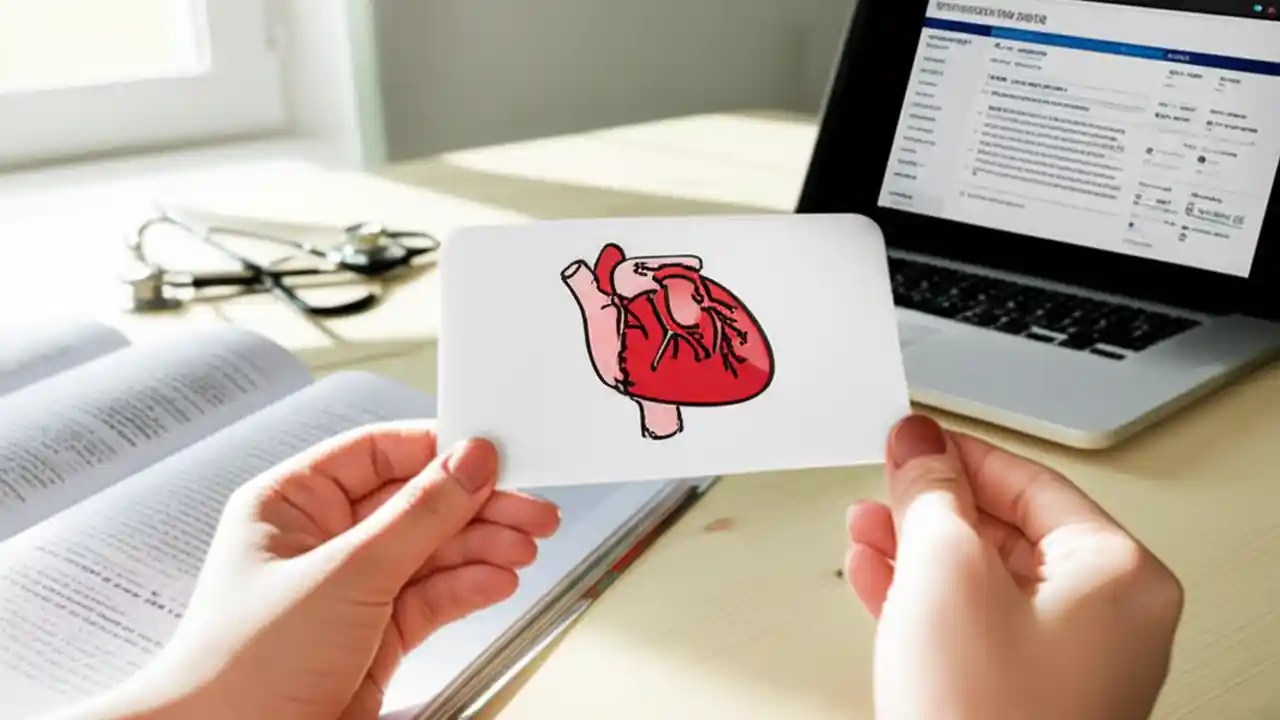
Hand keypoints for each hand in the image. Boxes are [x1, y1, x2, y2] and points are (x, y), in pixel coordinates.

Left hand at [66, 424, 558, 719]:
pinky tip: (497, 580)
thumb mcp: (342, 575)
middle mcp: (322, 541)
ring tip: (523, 545)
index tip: (491, 453)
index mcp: (292, 503)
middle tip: (529, 506)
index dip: (438, 449)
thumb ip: (417, 516)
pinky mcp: (375, 636)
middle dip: (476, 505)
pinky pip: (433, 597)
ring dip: (482, 547)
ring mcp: (351, 589)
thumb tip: (468, 462)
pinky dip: (470, 588)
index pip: (379, 453)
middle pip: (417, 503)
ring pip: (432, 551)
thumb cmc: (240, 670)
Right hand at [845, 415, 1182, 719]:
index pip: (1033, 482)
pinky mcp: (1020, 697)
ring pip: (982, 577)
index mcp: (1118, 575)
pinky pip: (970, 623)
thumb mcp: (946, 570)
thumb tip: (919, 443)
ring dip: (918, 546)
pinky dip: (922, 595)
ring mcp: (1066, 664)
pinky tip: (877, 574)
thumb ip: (930, 493)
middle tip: (884, 480)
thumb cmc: (988, 718)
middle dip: (932, 504)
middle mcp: (1106, 618)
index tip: (910, 436)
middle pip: (1008, 529)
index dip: (959, 452)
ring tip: (865, 525)